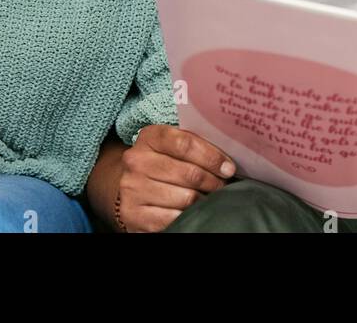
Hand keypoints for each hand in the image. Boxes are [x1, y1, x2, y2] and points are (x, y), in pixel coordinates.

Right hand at [114, 124, 235, 232]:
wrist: (127, 188)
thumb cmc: (161, 162)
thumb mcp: (172, 146)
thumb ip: (195, 145)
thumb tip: (227, 161)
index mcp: (149, 138)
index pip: (186, 143)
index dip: (212, 157)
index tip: (228, 167)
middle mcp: (137, 161)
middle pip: (189, 173)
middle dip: (213, 181)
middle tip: (223, 185)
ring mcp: (133, 189)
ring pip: (185, 197)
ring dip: (204, 199)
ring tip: (209, 197)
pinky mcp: (134, 214)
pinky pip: (173, 218)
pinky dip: (188, 215)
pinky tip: (193, 210)